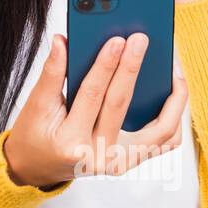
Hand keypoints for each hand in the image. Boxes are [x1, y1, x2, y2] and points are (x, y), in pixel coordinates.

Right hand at [4, 31, 187, 185]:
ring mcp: (120, 162)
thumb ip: (52, 73)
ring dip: (173, 98)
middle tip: (140, 39)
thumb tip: (63, 41)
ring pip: (161, 131)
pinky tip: (172, 92)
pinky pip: (164, 141)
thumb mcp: (37, 106)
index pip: (92, 96)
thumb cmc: (35, 137)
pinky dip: (172, 117)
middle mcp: (99, 156)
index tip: (117, 40)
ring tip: (172, 68)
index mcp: (72, 143)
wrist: (38, 168)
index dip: (105, 66)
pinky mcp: (131, 160)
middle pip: (123, 105)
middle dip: (133, 67)